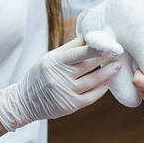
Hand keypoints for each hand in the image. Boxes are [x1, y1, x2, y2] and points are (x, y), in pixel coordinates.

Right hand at [0, 38, 120, 131]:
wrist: (25, 102)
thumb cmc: (40, 75)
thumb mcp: (49, 58)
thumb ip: (69, 48)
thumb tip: (89, 37)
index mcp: (54, 62)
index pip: (78, 53)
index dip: (95, 48)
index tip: (109, 43)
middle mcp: (60, 77)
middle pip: (88, 66)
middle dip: (105, 58)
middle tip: (118, 52)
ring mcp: (66, 92)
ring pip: (93, 81)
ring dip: (107, 73)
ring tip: (117, 66)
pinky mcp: (71, 105)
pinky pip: (91, 96)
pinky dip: (102, 88)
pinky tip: (108, 81)